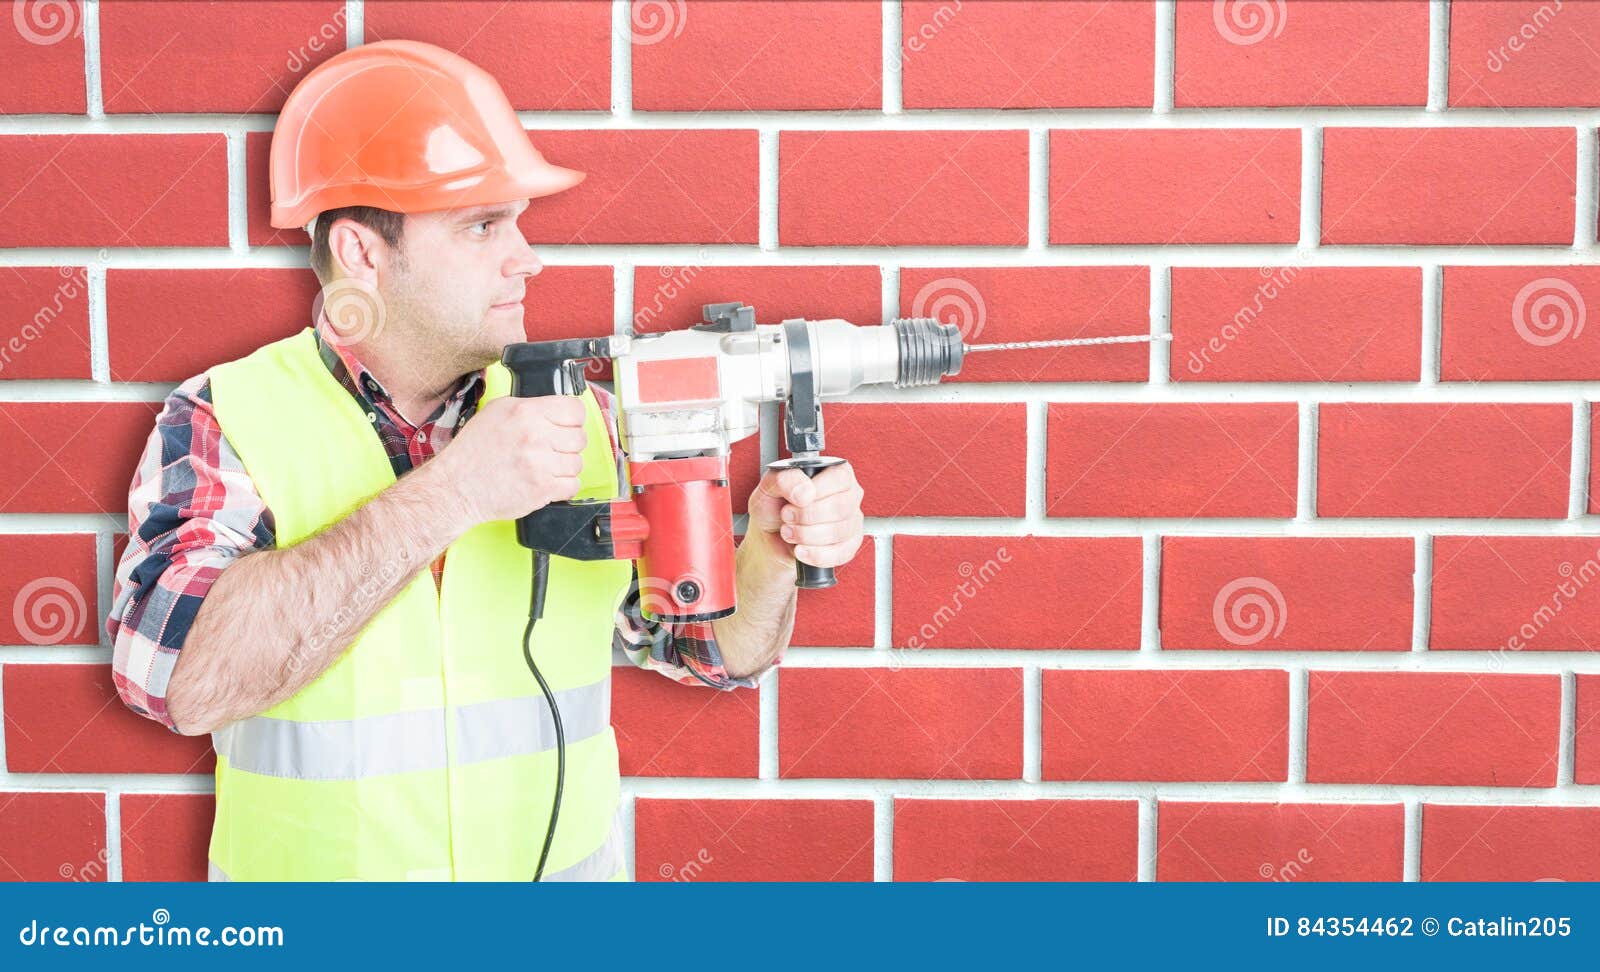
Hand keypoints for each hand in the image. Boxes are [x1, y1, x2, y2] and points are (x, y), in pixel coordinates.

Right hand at [428, 395, 588, 524]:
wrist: (456, 486)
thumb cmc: (472, 451)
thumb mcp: (496, 412)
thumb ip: (528, 407)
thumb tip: (555, 409)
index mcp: (526, 412)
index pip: (574, 409)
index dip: (573, 419)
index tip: (567, 426)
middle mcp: (535, 435)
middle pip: (579, 437)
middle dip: (568, 444)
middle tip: (551, 450)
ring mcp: (540, 464)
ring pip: (577, 463)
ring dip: (564, 467)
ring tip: (544, 467)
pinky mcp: (542, 489)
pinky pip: (572, 486)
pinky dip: (563, 487)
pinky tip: (547, 482)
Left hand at [746, 462, 865, 570]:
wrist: (769, 538)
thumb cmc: (773, 508)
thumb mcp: (769, 486)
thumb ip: (784, 480)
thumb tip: (806, 493)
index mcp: (834, 473)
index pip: (840, 478)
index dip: (817, 491)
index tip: (795, 500)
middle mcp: (848, 495)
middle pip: (840, 507)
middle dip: (806, 516)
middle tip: (787, 517)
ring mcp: (851, 522)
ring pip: (839, 531)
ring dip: (806, 535)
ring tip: (789, 532)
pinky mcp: (849, 546)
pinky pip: (840, 553)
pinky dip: (814, 554)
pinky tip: (800, 549)